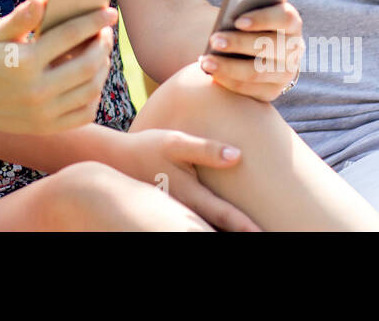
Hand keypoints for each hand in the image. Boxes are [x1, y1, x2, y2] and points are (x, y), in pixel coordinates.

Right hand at [0, 0, 116, 134]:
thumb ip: (22, 17)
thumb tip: (44, 0)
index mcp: (24, 62)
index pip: (69, 36)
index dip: (93, 21)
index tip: (110, 12)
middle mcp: (36, 90)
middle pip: (88, 65)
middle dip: (103, 45)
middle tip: (107, 33)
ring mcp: (43, 113)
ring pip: (91, 89)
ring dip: (102, 69)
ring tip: (101, 54)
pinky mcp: (47, 128)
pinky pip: (85, 113)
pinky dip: (94, 95)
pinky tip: (91, 80)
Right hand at [113, 128, 259, 230]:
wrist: (114, 160)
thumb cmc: (148, 148)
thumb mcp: (175, 142)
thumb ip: (206, 149)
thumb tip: (238, 156)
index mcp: (190, 194)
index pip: (223, 215)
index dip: (245, 226)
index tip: (262, 233)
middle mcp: (184, 209)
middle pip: (215, 229)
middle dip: (236, 234)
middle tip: (263, 236)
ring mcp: (176, 214)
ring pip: (202, 228)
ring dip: (220, 233)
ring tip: (244, 234)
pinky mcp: (170, 213)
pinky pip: (191, 225)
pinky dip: (205, 227)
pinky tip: (216, 228)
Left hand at [200, 0, 303, 101]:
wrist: (250, 48)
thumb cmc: (246, 21)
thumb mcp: (251, 9)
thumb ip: (251, 0)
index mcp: (291, 22)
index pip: (284, 18)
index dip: (262, 19)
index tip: (237, 20)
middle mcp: (294, 49)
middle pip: (269, 47)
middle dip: (239, 44)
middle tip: (213, 40)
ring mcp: (285, 72)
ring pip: (257, 71)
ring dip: (229, 67)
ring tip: (205, 61)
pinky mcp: (272, 91)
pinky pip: (249, 89)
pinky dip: (228, 81)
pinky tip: (210, 73)